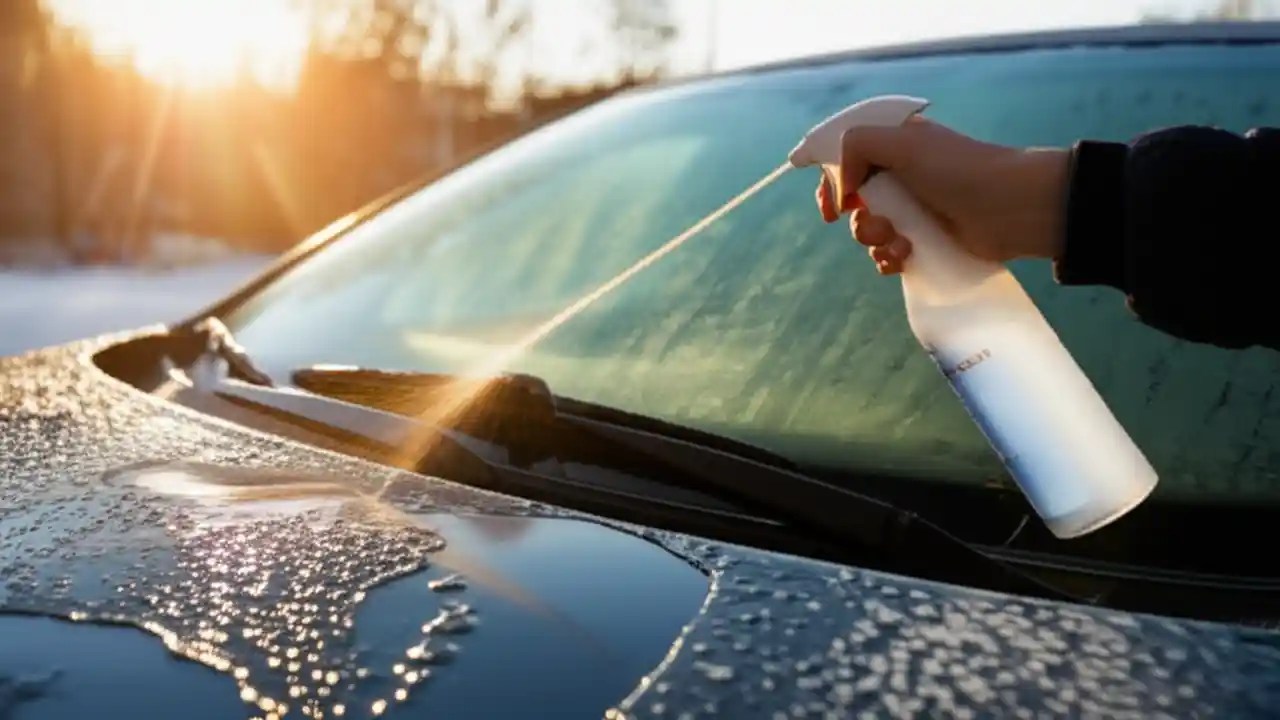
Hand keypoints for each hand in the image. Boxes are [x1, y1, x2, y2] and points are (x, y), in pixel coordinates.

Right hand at [814, 117, 1069, 274]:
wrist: (1012, 209)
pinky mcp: (924, 240)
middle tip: (874, 222)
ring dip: (874, 241)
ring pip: (868, 230)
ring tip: (900, 243)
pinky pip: (887, 254)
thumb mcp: (901, 143)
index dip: (832, 182)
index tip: (833, 206)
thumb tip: (844, 188)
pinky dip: (888, 259)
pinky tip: (905, 257)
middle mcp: (900, 174)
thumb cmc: (958, 170)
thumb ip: (855, 146)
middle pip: (852, 200)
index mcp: (893, 143)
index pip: (845, 158)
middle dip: (855, 217)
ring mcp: (912, 209)